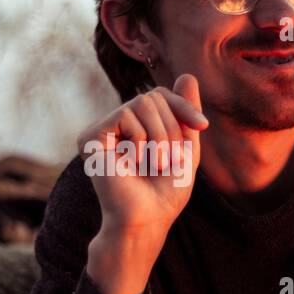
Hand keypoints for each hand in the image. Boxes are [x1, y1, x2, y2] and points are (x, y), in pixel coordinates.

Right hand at [75, 73, 207, 240]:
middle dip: (170, 127)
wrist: (147, 218)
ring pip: (142, 101)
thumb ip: (185, 112)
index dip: (182, 106)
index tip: (203, 126)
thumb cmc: (166, 192)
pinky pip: (125, 114)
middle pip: (153, 95)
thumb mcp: (185, 146)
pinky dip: (140, 139)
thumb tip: (188, 74)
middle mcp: (116, 125)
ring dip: (159, 136)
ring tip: (153, 164)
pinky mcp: (90, 137)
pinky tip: (131, 163)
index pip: (160, 94)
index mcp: (136, 127)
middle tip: (166, 161)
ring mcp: (102, 130)